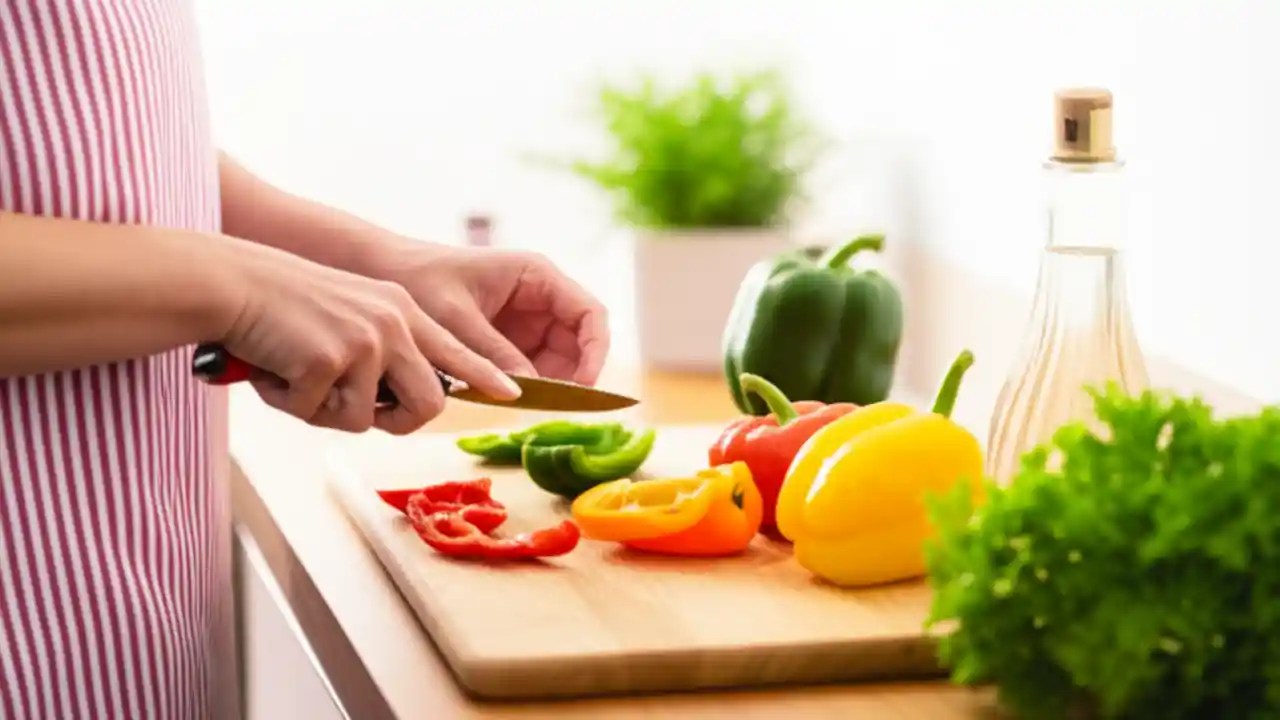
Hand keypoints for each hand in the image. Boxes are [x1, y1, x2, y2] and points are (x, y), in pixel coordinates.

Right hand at [213, 237, 520, 433]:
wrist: (233, 283)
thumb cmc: (281, 310)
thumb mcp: (348, 318)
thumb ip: (379, 354)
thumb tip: (389, 408)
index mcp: (401, 310)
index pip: (456, 349)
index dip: (483, 375)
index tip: (512, 391)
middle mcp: (393, 322)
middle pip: (428, 404)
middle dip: (397, 423)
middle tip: (354, 413)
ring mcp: (366, 340)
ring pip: (367, 418)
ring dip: (327, 412)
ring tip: (298, 377)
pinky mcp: (332, 358)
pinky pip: (319, 414)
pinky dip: (291, 403)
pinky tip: (274, 371)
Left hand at [385, 245, 609, 385]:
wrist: (384, 273)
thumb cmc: (419, 279)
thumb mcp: (456, 318)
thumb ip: (493, 353)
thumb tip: (527, 391)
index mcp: (536, 275)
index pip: (590, 313)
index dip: (596, 351)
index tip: (584, 386)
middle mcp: (540, 296)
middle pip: (579, 342)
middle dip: (571, 375)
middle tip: (547, 406)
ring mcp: (526, 319)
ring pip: (559, 360)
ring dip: (548, 384)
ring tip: (518, 402)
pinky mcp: (510, 340)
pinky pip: (532, 367)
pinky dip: (526, 386)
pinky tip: (504, 396)